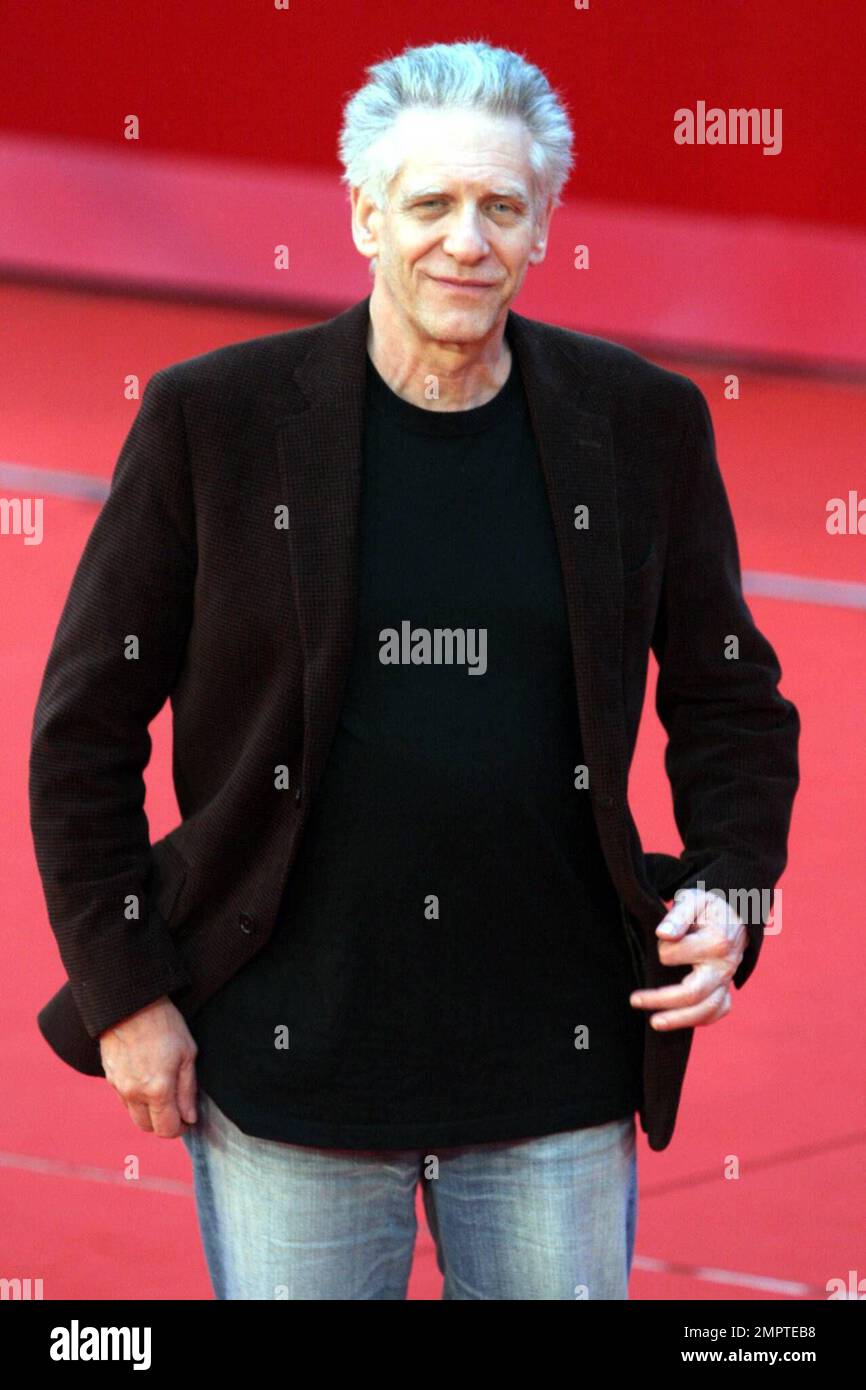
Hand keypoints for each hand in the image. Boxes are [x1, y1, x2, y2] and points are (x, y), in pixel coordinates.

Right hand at [98, 996, 197, 1136]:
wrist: (130, 1003)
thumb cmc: (165, 1025)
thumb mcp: (187, 1054)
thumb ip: (188, 1091)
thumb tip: (190, 1118)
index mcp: (158, 1090)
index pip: (167, 1130)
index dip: (180, 1128)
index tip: (187, 1119)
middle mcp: (134, 1093)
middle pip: (148, 1127)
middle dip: (164, 1123)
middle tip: (176, 1107)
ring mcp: (119, 1087)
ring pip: (134, 1115)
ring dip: (149, 1112)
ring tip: (162, 1090)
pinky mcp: (109, 1078)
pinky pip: (124, 1099)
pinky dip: (136, 1098)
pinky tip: (146, 1078)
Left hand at [629, 887, 746, 1030]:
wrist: (731, 914)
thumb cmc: (706, 908)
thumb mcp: (693, 900)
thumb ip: (678, 916)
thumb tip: (663, 934)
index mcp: (717, 942)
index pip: (675, 955)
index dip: (661, 949)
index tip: (660, 938)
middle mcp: (724, 967)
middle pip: (693, 994)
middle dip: (661, 1000)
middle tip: (635, 1000)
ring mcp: (727, 981)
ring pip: (706, 1010)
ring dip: (679, 1020)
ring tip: (654, 1022)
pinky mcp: (726, 989)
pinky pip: (717, 1011)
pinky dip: (699, 1020)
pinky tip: (678, 1021)